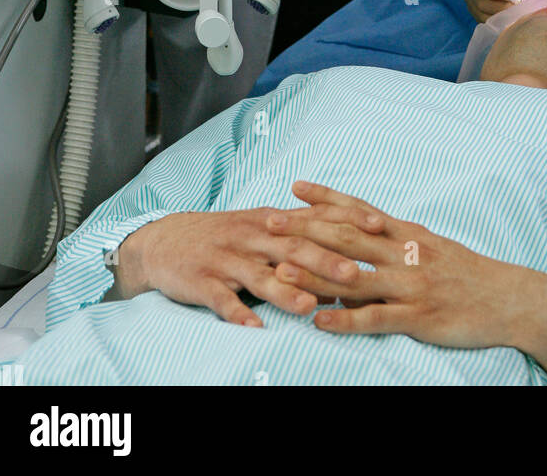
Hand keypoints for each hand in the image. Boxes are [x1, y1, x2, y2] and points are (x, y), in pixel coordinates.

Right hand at [114, 206, 383, 326]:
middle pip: (293, 247)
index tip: (380, 226)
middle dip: (325, 260)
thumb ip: (302, 234)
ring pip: (260, 275)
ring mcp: (227, 259)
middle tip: (356, 274)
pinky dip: (238, 314)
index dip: (347, 220)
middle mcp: (252, 236)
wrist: (166, 240)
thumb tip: (348, 248)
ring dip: (285, 292)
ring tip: (311, 307)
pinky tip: (255, 329)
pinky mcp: (203, 282)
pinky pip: (222, 301)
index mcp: (271, 221)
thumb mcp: (262, 226)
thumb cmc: (226, 235)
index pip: (314, 217)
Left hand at [267, 182, 546, 375]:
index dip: (326, 197)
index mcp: (408, 234)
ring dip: (314, 270)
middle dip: (305, 228)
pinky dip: (346, 318)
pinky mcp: (419, 317)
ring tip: (280, 267)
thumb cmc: (469, 274)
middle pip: (347, 236)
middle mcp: (405, 253)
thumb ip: (398, 240)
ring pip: (354, 274)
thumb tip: (364, 230)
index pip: (359, 209)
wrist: (512, 299)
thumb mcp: (434, 246)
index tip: (294, 187)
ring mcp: (411, 285)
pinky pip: (376, 317)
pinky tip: (319, 319)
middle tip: (270, 220)